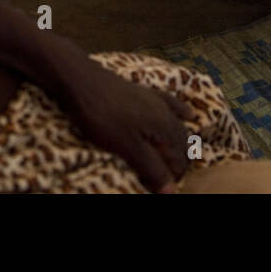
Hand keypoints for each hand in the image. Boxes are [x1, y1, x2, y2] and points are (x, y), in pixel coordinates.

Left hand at [59, 58, 197, 191]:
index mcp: (165, 126)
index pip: (180, 158)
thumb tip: (172, 191)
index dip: (174, 176)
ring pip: (178, 124)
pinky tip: (188, 114)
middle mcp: (166, 112)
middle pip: (182, 141)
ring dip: (181, 142)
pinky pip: (170, 103)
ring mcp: (155, 100)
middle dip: (180, 160)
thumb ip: (151, 168)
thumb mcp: (126, 147)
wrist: (82, 80)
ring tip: (181, 156)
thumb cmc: (103, 116)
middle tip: (171, 177)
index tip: (165, 189)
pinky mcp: (144, 92)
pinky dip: (181, 111)